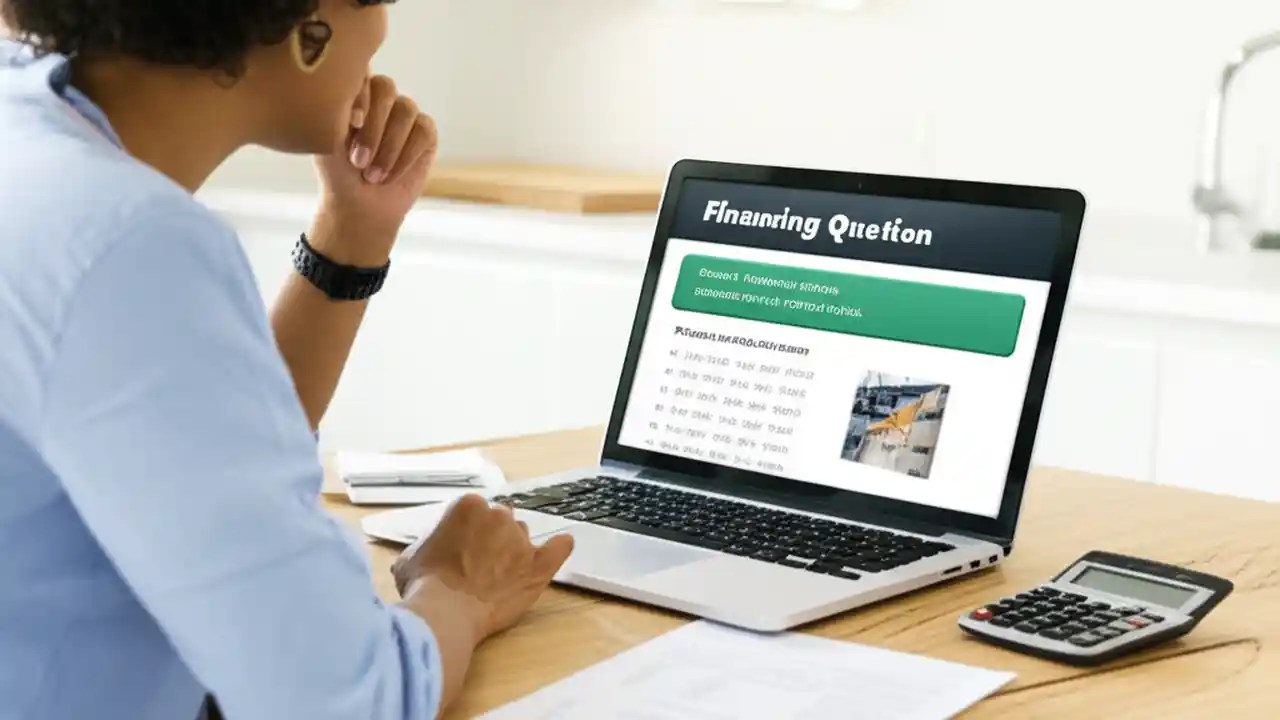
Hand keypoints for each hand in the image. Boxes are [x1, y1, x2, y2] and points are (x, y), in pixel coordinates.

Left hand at [312, 75, 438, 264]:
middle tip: (358, 160)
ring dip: (389, 146)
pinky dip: (405, 156)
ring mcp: (405, 113)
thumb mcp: (327, 139)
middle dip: (373, 128)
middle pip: (386, 87)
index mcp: (355, 92)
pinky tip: (389, 175)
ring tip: (372, 174)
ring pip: (406, 110)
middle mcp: (382, 97)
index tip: (351, 124)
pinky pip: (422, 132)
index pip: (361, 70)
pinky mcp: (426, 132)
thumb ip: (336, 109)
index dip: (360, 94)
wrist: (359, 205)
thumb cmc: (338, 172)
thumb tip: (352, 88)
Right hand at [393, 495, 574, 641]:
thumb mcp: (411, 556)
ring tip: (500, 576)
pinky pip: (560, 547)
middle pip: (501, 520)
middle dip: (491, 538)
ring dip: (514, 550)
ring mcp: (521, 539)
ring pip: (523, 536)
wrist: (446, 613)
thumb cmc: (424, 584)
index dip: (466, 533)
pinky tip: (559, 547)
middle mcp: (498, 515)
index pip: (473, 512)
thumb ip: (428, 544)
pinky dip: (559, 547)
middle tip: (478, 564)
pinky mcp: (538, 565)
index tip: (460, 551)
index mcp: (468, 506)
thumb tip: (429, 552)